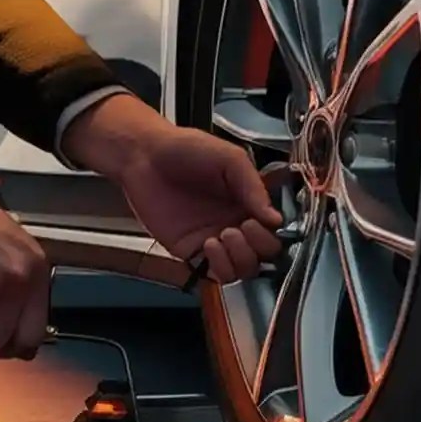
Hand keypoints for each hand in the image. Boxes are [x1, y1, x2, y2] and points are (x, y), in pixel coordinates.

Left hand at [62, 94, 284, 281]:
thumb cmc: (186, 149)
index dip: (271, 233)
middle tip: (243, 227)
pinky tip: (210, 244)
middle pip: (262, 255)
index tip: (260, 221)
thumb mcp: (230, 159)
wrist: (146, 156)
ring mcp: (213, 239)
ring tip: (225, 235)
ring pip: (241, 269)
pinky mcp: (190, 250)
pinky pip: (213, 272)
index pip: (273, 231)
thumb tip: (275, 218)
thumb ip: (254, 187)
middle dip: (258, 247)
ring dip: (240, 259)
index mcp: (248, 202)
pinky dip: (219, 266)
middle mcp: (234, 223)